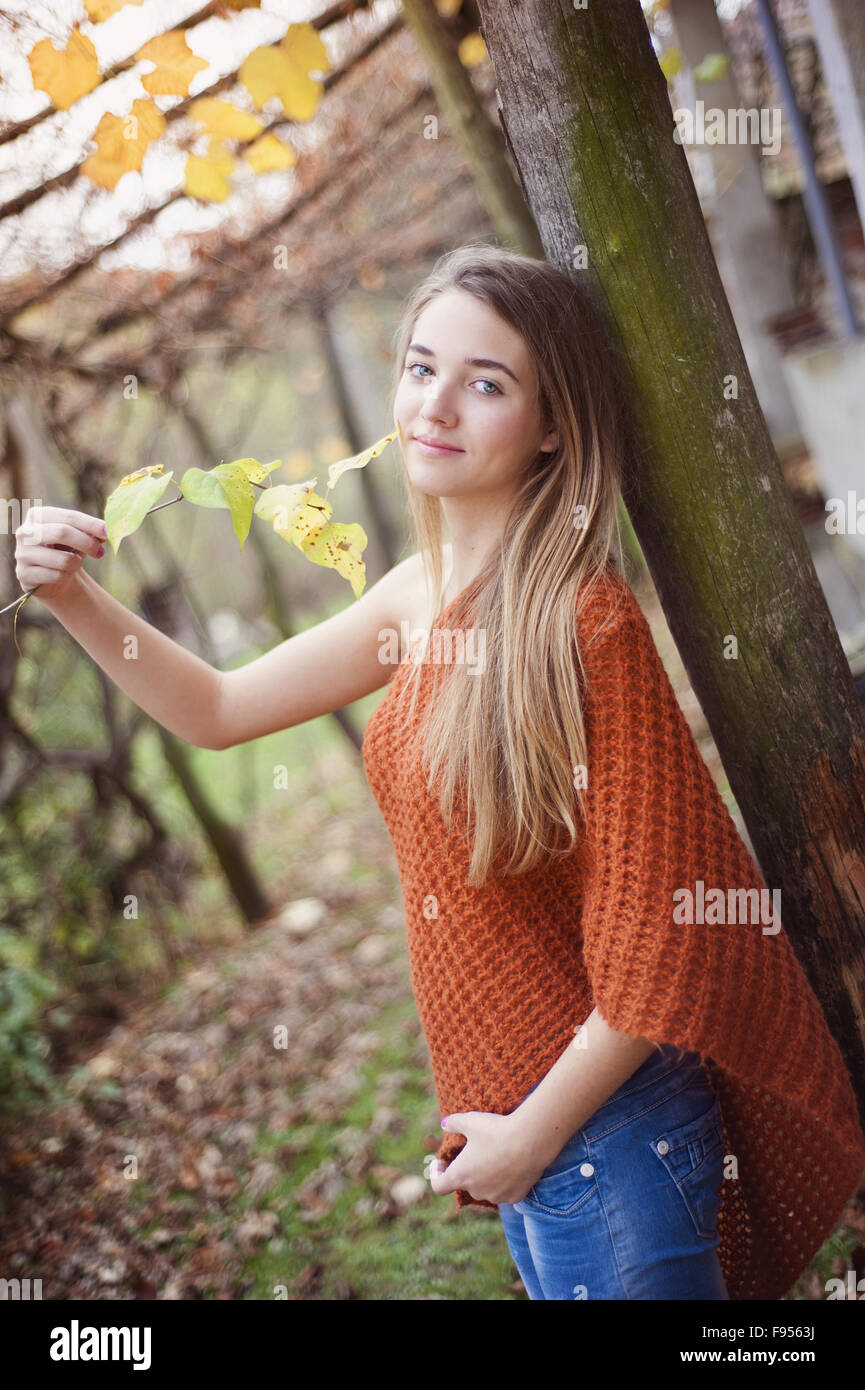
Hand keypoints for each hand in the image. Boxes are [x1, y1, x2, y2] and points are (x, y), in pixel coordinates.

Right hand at [15, 505, 106, 602]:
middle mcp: (25, 532)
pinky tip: (61, 576)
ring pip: (62, 559)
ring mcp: (22, 554)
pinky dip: (65, 577)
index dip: (90, 524)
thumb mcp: (79, 538)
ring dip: (76, 564)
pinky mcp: (24, 574)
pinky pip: (56, 576)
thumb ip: (91, 532)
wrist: (52, 578)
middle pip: (62, 532)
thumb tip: (106, 531)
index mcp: (37, 515)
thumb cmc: (66, 551)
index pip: (68, 516)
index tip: (108, 532)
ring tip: (74, 564)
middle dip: (87, 543)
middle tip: (100, 552)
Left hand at [427, 1110, 553, 1205]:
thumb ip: (454, 1123)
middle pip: (465, 1184)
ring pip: (486, 1188)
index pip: (439, 1187)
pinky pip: (506, 1191)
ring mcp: (496, 1196)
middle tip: (475, 1151)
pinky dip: (505, 1182)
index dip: (436, 1175)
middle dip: (467, 1170)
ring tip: (496, 1155)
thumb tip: (445, 1124)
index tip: (441, 1162)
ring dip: (486, 1177)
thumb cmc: (496, 1131)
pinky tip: (512, 1165)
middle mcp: (476, 1190)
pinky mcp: (515, 1196)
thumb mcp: (471, 1121)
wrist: (530, 1141)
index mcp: (461, 1175)